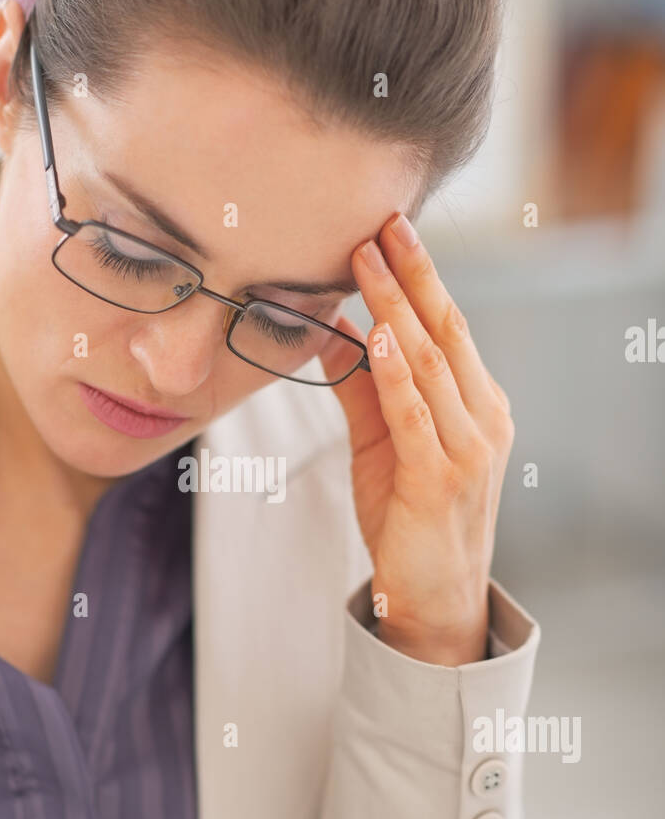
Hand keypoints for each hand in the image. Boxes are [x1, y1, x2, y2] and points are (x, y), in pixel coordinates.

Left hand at [318, 212, 514, 666]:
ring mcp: (468, 449)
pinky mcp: (440, 481)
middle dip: (412, 274)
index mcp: (477, 403)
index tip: (390, 229)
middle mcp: (483, 418)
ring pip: (430, 364)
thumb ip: (363, 387)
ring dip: (397, 308)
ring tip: (368, 261)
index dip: (420, 276)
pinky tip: (380, 336)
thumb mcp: (381, 441)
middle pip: (445, 331)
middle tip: (382, 222)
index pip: (448, 326)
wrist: (430, 596)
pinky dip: (396, 373)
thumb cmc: (408, 516)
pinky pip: (416, 415)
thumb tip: (335, 330)